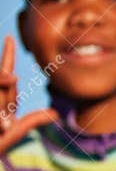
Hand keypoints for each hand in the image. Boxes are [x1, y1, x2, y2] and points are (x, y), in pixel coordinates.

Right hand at [0, 35, 57, 153]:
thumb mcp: (14, 133)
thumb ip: (32, 121)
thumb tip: (56, 114)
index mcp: (0, 101)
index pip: (5, 76)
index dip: (8, 57)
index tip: (10, 37)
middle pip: (0, 80)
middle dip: (2, 77)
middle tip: (9, 70)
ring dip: (0, 85)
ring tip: (6, 101)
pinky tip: (2, 121)